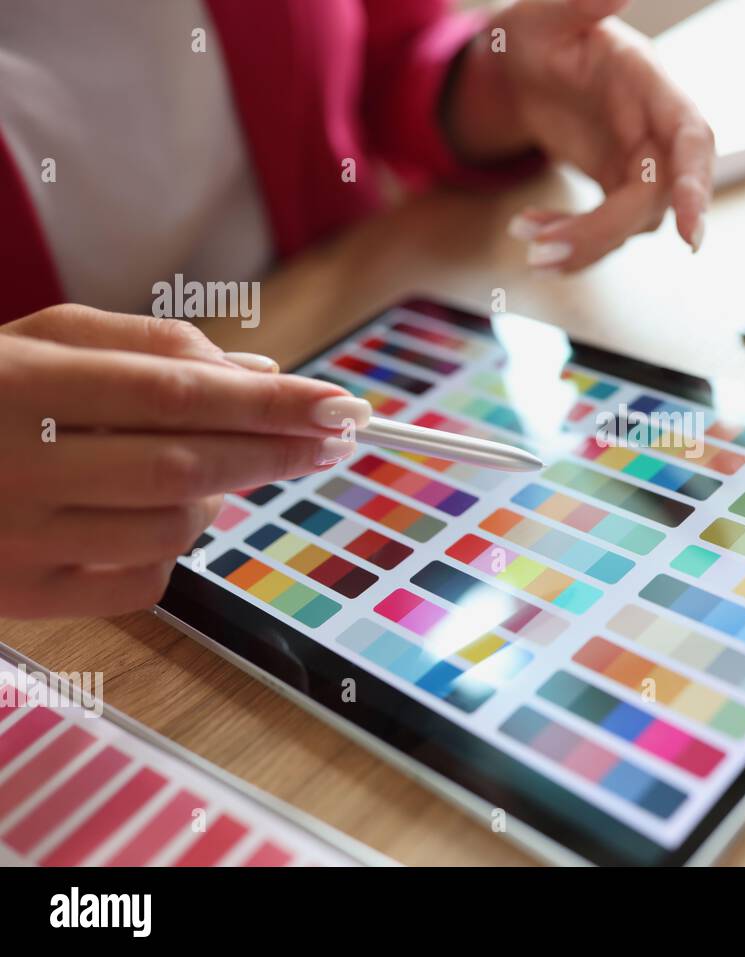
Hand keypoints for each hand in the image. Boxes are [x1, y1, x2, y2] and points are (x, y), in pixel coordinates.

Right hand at [0, 306, 372, 617]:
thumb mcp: (40, 340)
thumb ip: (151, 347)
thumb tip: (259, 375)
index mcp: (21, 384)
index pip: (177, 393)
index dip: (270, 404)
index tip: (343, 406)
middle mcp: (18, 466)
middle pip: (187, 464)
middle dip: (276, 450)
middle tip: (337, 438)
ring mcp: (19, 540)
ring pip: (174, 527)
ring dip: (223, 493)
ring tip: (225, 462)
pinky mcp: (22, 597)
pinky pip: (141, 580)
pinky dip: (178, 545)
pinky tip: (170, 511)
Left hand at [446, 0, 714, 271]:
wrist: (520, 72)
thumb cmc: (535, 36)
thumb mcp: (544, 17)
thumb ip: (580, 4)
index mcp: (650, 85)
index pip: (691, 137)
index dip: (695, 183)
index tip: (689, 232)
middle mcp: (654, 130)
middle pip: (656, 198)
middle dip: (606, 232)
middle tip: (545, 252)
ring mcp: (638, 165)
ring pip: (629, 224)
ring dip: (581, 243)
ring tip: (525, 236)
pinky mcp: (617, 189)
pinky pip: (605, 231)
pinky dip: (569, 240)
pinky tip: (528, 228)